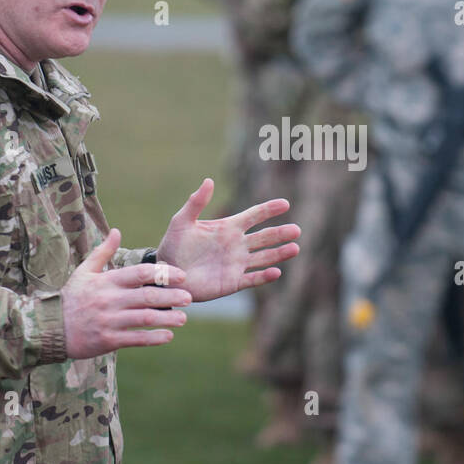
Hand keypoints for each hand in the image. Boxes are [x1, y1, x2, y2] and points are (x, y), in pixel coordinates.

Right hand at [61, 228, 192, 359]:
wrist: (50, 328)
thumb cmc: (71, 298)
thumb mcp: (84, 271)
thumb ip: (103, 252)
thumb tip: (116, 231)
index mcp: (106, 281)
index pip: (139, 273)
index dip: (163, 273)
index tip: (181, 275)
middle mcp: (109, 300)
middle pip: (146, 296)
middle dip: (171, 296)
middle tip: (190, 297)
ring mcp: (109, 321)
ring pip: (144, 318)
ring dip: (167, 318)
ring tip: (183, 319)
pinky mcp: (108, 340)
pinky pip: (135, 339)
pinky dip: (153, 338)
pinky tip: (168, 336)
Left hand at [156, 178, 300, 302]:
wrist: (167, 273)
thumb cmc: (173, 245)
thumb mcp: (182, 221)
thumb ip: (196, 202)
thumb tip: (208, 180)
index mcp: (228, 228)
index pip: (254, 216)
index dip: (269, 210)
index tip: (285, 204)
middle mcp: (236, 245)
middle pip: (265, 237)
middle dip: (280, 233)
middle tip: (296, 230)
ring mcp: (236, 264)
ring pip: (264, 257)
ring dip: (279, 253)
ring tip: (295, 248)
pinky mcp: (232, 282)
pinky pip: (252, 279)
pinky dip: (264, 276)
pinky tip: (276, 271)